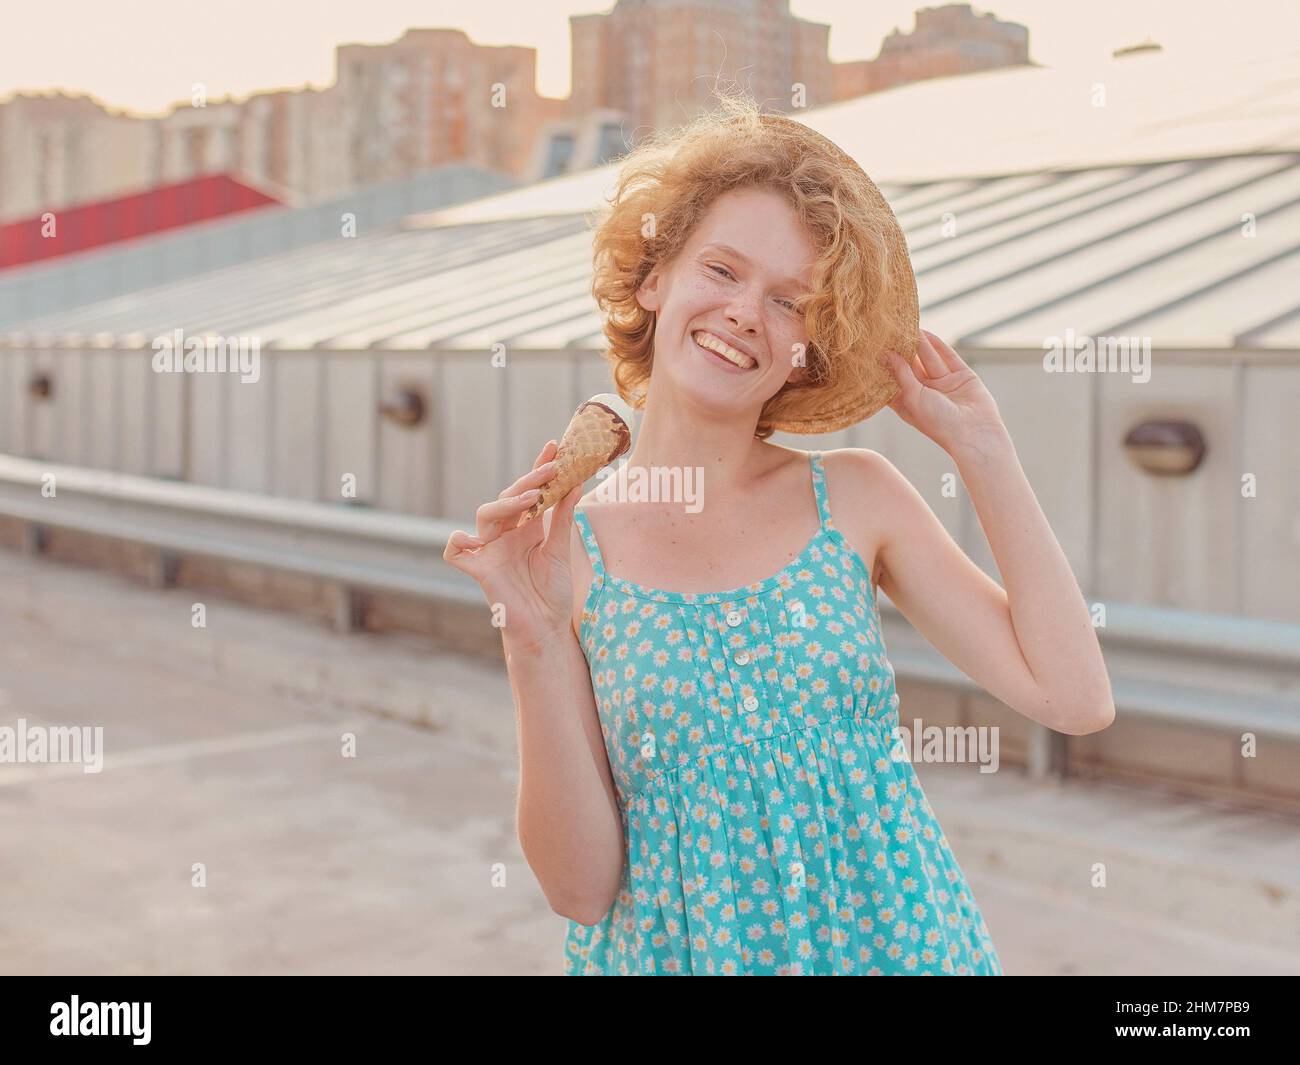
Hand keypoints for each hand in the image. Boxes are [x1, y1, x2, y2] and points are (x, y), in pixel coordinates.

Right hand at [443, 438, 579, 649]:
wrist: (546, 626)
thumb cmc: (553, 592)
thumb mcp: (560, 549)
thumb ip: (562, 518)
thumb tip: (575, 484)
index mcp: (526, 527)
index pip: (530, 490)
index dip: (538, 468)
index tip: (554, 446)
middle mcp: (506, 534)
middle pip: (508, 497)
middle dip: (529, 480)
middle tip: (553, 468)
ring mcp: (490, 550)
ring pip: (485, 514)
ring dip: (507, 503)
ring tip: (532, 499)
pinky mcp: (479, 570)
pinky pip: (456, 551)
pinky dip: (458, 542)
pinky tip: (473, 540)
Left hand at [884, 329, 1004, 454]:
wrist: (974, 432)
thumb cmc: (938, 423)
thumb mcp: (913, 397)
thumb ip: (901, 373)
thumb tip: (885, 354)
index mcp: (909, 403)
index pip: (893, 381)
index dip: (884, 366)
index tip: (871, 349)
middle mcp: (925, 392)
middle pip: (910, 366)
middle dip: (901, 350)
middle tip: (889, 331)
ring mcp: (943, 384)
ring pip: (928, 359)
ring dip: (918, 344)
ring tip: (906, 326)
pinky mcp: (961, 376)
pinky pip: (947, 357)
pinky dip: (937, 345)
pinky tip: (926, 333)